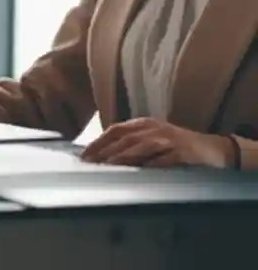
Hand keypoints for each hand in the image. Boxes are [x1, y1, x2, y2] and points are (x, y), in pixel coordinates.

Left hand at [80, 118, 235, 167]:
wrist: (215, 149)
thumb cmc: (177, 147)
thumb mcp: (152, 140)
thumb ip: (130, 145)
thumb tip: (102, 157)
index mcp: (144, 124)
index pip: (115, 131)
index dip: (98, 142)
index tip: (84, 156)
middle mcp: (154, 129)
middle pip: (125, 139)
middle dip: (105, 151)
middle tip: (90, 164)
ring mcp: (169, 140)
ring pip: (141, 147)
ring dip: (123, 157)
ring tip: (108, 167)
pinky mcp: (183, 153)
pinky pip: (164, 160)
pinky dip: (151, 165)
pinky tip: (139, 173)